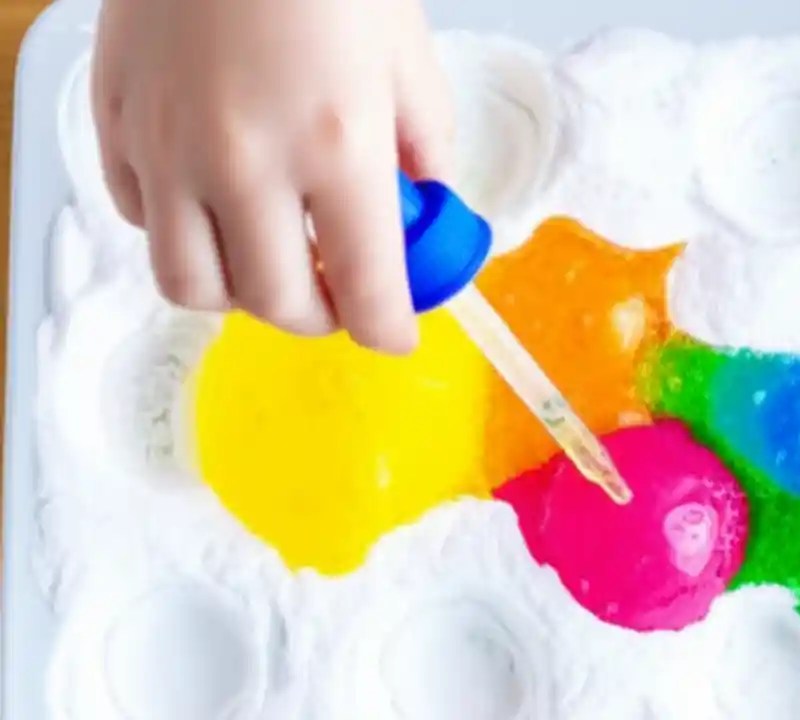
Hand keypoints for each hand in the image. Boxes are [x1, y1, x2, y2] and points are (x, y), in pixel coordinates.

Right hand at [93, 0, 453, 352]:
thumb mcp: (407, 55)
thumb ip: (424, 146)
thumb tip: (425, 206)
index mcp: (337, 149)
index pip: (366, 289)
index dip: (389, 330)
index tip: (396, 333)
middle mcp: (245, 164)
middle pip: (276, 304)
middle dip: (320, 316)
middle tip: (340, 294)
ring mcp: (170, 149)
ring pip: (192, 285)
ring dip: (242, 292)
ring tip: (273, 261)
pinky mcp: (118, 126)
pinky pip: (143, 221)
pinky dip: (183, 233)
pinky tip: (216, 201)